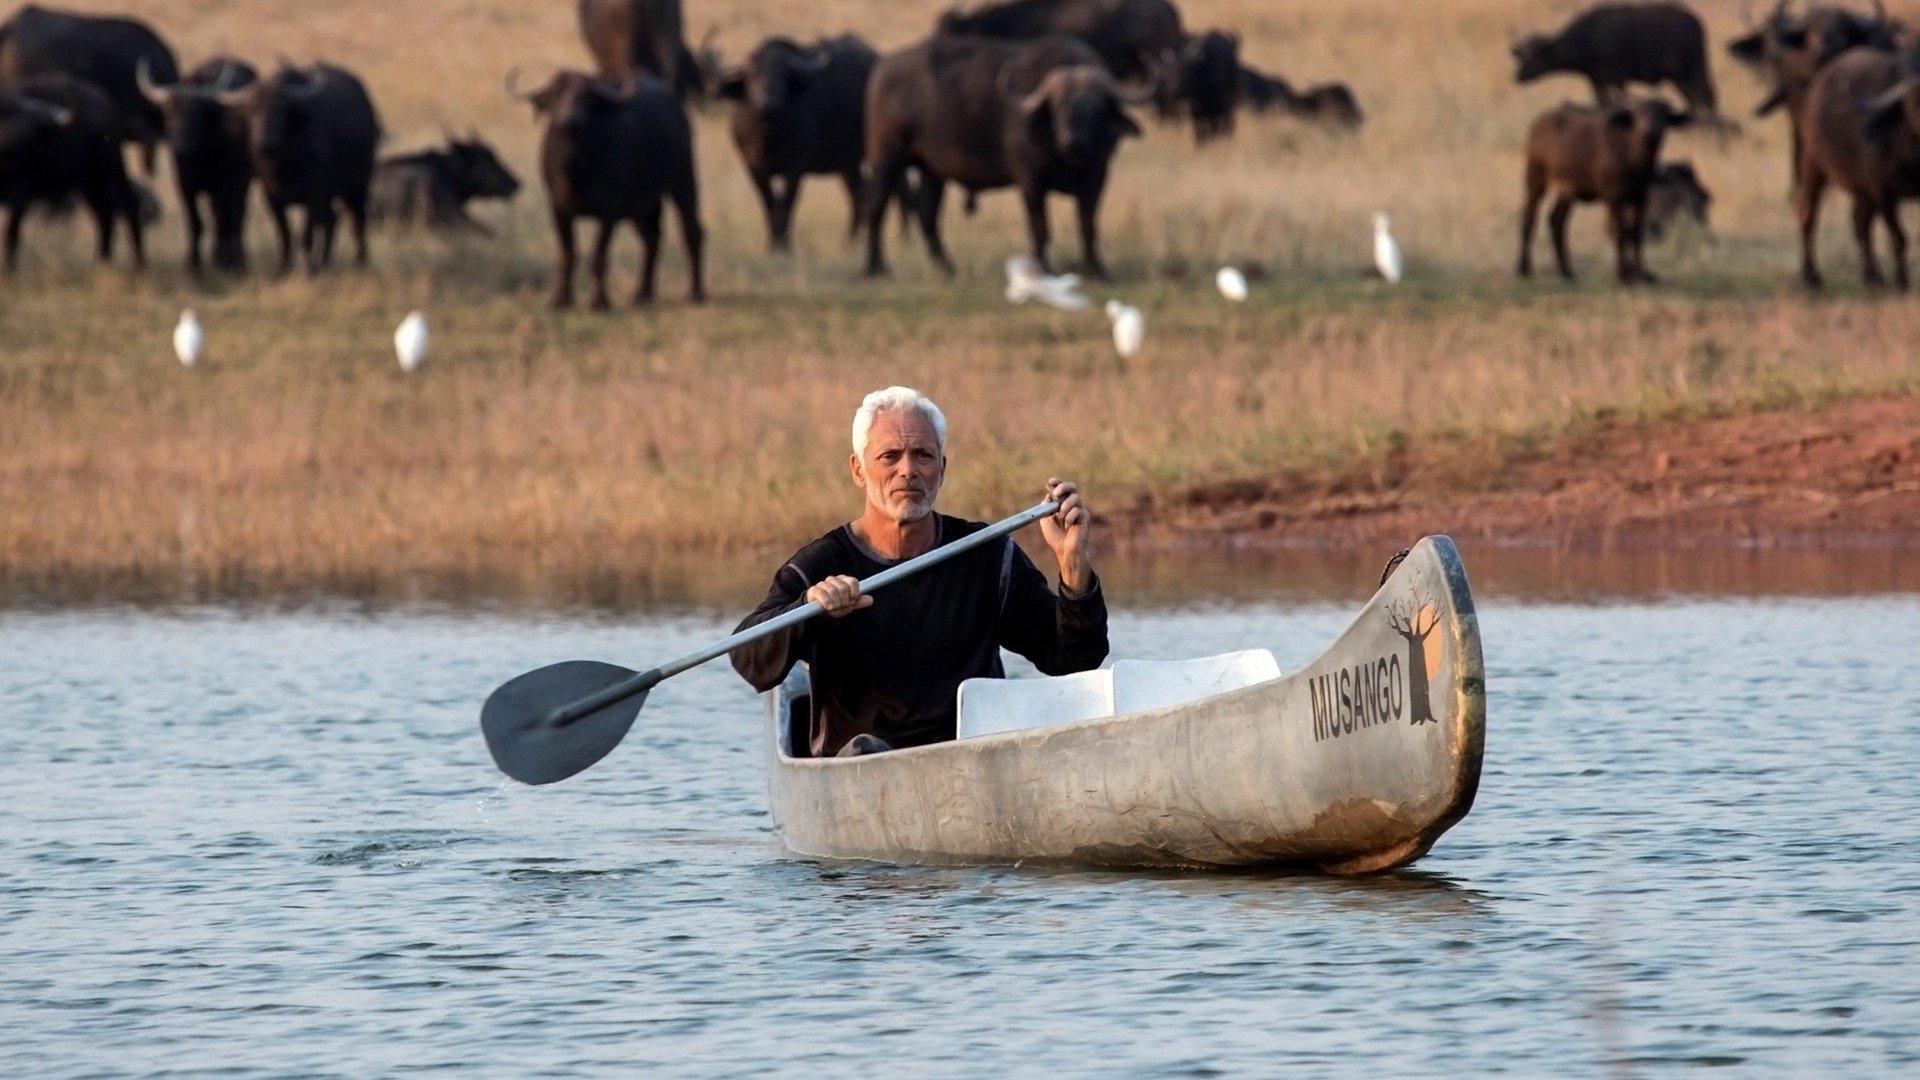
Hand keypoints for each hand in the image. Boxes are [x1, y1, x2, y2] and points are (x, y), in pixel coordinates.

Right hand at [807, 575, 872, 617]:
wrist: (821, 611)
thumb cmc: (837, 605)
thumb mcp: (849, 605)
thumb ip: (859, 602)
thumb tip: (871, 599)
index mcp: (844, 580)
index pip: (853, 582)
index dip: (854, 593)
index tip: (853, 602)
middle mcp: (833, 579)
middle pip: (843, 588)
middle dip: (844, 601)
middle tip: (842, 606)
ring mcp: (823, 584)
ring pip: (833, 591)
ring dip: (836, 603)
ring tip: (835, 608)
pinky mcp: (814, 590)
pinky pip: (822, 593)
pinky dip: (827, 602)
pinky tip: (829, 607)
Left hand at [1039, 477, 1093, 593]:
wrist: (1064, 549)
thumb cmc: (1055, 536)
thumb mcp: (1045, 520)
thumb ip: (1046, 507)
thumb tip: (1048, 495)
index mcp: (1061, 503)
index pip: (1061, 488)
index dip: (1057, 482)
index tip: (1051, 482)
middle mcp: (1071, 504)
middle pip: (1072, 487)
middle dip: (1064, 487)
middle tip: (1057, 494)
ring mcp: (1079, 510)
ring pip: (1075, 498)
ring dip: (1065, 507)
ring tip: (1060, 517)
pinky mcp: (1085, 517)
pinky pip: (1078, 510)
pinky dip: (1069, 518)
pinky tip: (1068, 526)